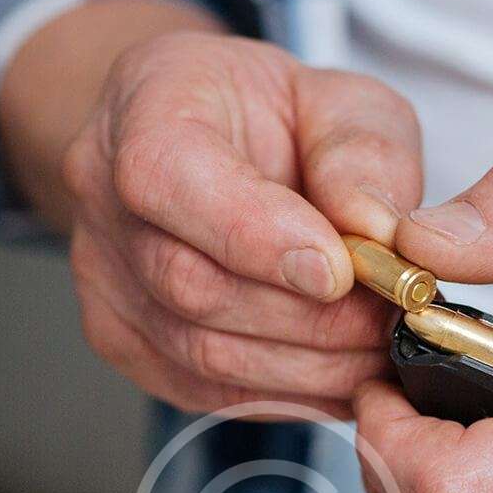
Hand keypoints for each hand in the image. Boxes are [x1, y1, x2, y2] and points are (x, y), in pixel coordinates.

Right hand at [59, 32, 422, 418]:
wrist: (203, 143)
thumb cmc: (268, 116)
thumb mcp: (338, 98)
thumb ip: (362, 154)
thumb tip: (380, 235)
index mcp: (143, 115)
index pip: (168, 180)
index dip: (255, 235)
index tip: (340, 269)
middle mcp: (103, 202)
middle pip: (193, 286)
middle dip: (310, 318)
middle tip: (390, 320)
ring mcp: (105, 283)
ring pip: (203, 354)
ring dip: (308, 366)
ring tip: (376, 349)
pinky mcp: (124, 344)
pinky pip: (208, 392)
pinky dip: (288, 394)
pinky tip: (337, 374)